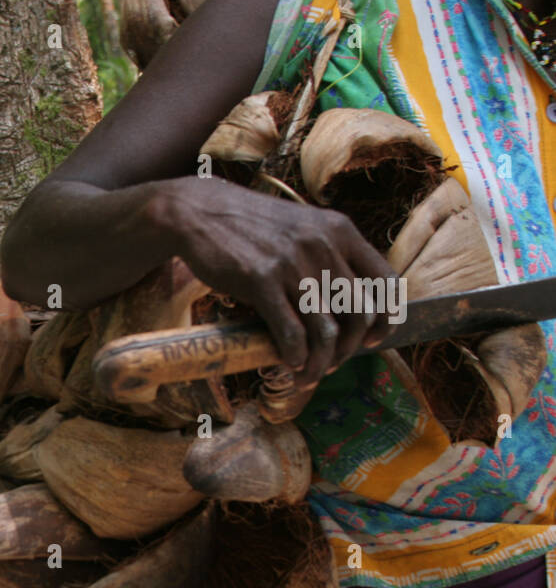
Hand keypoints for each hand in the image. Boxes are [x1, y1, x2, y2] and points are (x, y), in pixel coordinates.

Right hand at [163, 177, 397, 387]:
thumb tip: (346, 306)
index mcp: (340, 231)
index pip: (385, 282)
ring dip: (320, 363)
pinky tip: (289, 363)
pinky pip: (291, 331)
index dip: (386, 319)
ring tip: (308, 375)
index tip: (370, 340)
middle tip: (331, 364)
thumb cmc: (251, 226)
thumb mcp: (303, 228)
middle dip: (348, 350)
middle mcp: (323, 246)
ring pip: (326, 330)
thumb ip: (328, 256)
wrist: (201, 211)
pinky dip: (294, 355)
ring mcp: (292, 263)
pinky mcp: (260, 279)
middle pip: (358, 314)